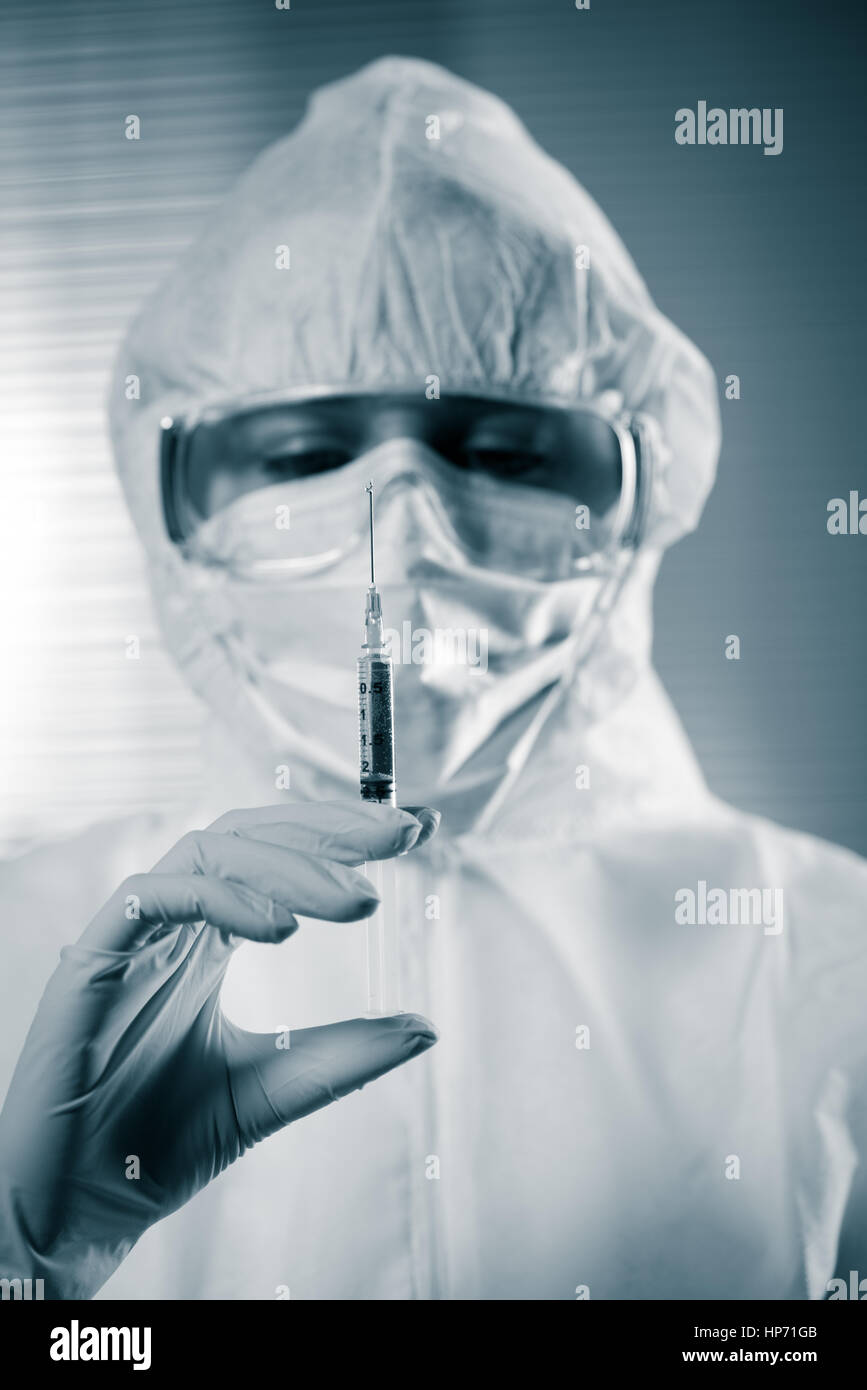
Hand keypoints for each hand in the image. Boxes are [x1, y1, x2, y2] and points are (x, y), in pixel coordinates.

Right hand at [0, 801, 438, 1298]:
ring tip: (357, 899)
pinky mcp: (93, 961)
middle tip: (401, 836)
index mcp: (211, 941)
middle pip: (251, 835)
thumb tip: (427, 1028)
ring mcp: (133, 936)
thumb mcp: (273, 1089)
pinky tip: (280, 924)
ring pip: (210, 853)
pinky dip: (219, 897)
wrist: (84, 1205)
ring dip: (290, 865)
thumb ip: (343, 1054)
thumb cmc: (163, 1142)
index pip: (278, 857)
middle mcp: (176, 925)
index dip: (341, 837)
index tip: (417, 833)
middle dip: (329, 829)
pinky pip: (153, 898)